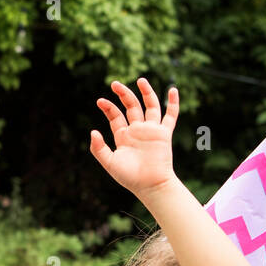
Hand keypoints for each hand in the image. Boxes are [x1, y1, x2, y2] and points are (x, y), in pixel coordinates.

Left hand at [90, 78, 178, 199]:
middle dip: (123, 94)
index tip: (100, 101)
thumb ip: (98, 148)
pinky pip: (170, 116)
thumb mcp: (109, 162)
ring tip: (140, 80)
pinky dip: (172, 104)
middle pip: (131, 106)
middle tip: (114, 83)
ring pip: (150, 106)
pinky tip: (173, 90)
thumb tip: (93, 131)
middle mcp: (137, 130)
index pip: (116, 116)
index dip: (108, 107)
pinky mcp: (163, 134)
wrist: (150, 185)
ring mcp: (151, 130)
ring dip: (146, 92)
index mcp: (123, 136)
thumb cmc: (129, 177)